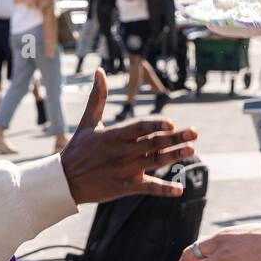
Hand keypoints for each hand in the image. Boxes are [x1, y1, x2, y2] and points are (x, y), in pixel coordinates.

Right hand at [60, 69, 197, 203]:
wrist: (65, 181)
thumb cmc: (78, 149)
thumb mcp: (87, 122)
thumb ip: (97, 97)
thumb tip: (99, 71)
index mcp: (114, 136)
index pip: (139, 128)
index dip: (155, 125)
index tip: (171, 123)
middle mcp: (122, 153)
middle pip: (153, 144)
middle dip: (175, 138)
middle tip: (195, 133)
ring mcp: (125, 171)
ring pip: (154, 162)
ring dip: (174, 156)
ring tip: (192, 150)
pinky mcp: (125, 187)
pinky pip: (148, 188)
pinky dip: (164, 189)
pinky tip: (180, 189)